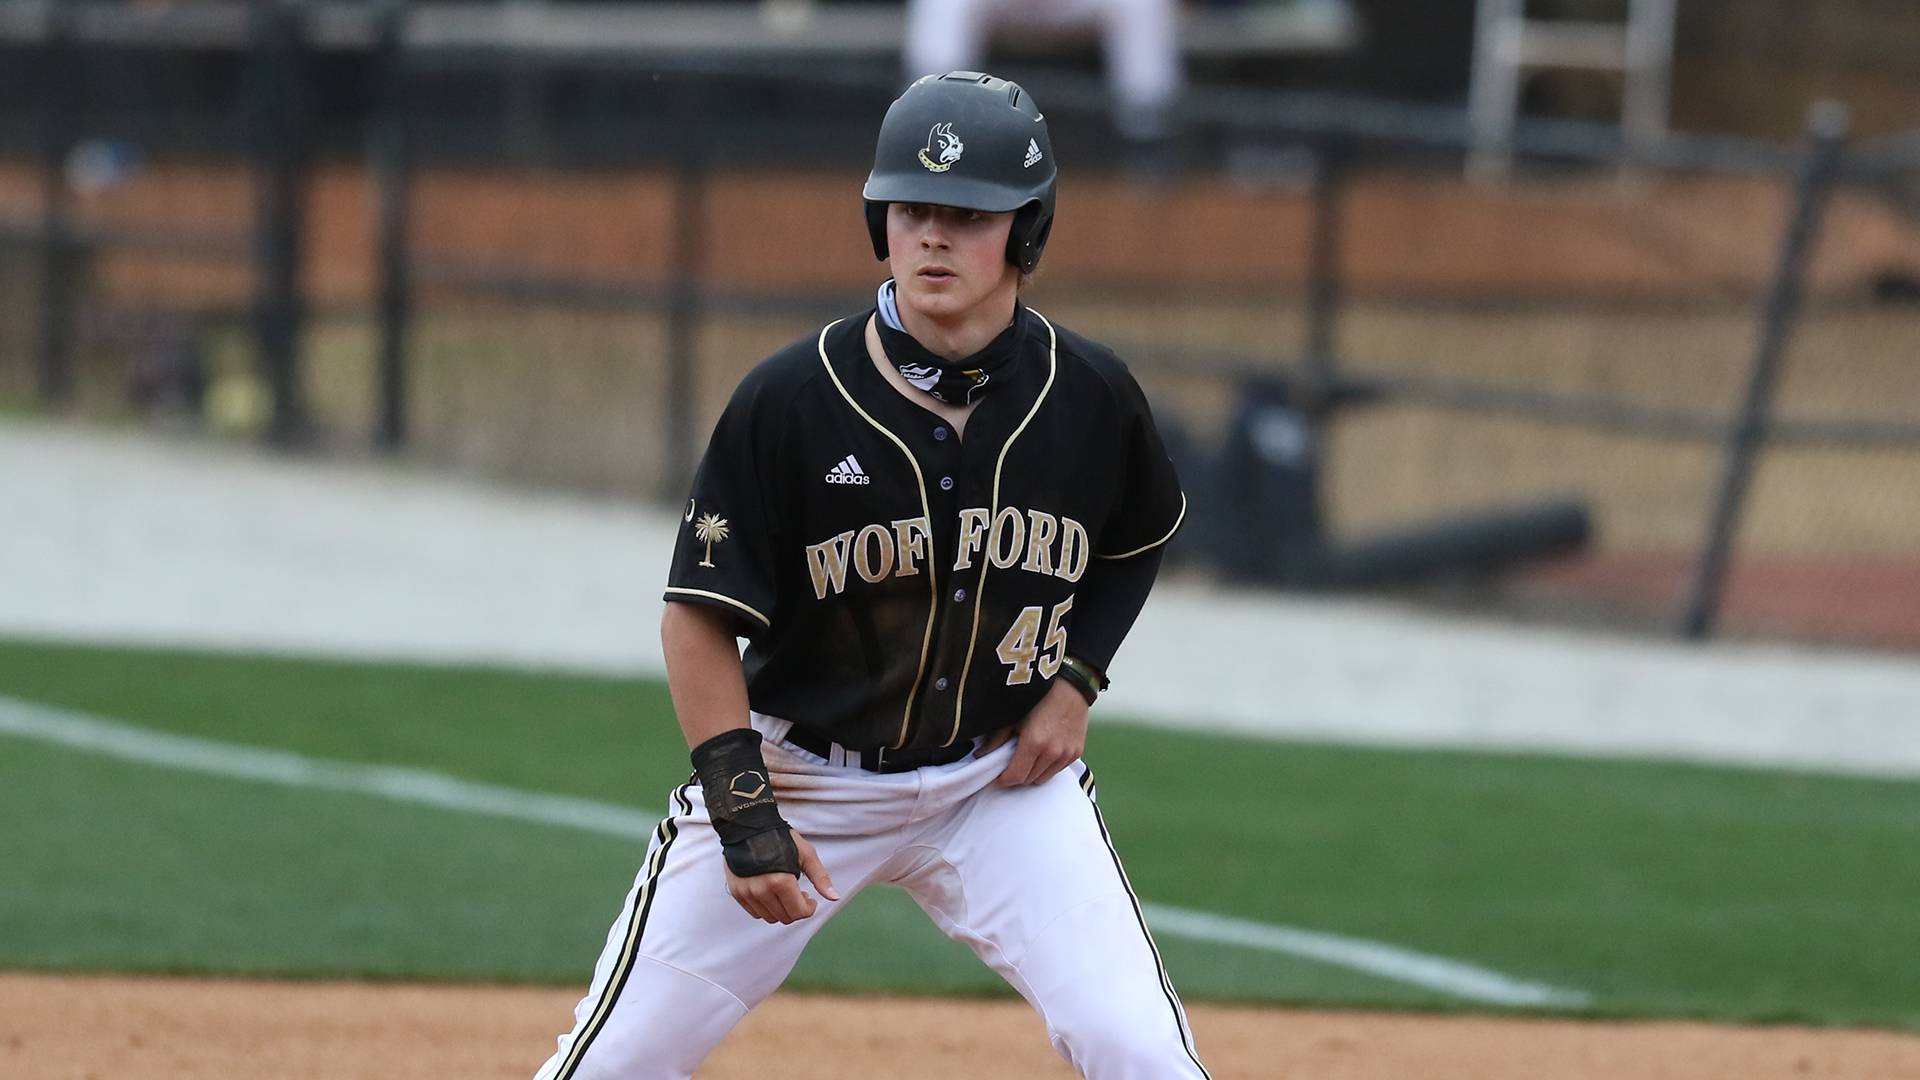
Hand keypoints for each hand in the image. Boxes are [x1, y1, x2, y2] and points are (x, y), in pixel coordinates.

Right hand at [722, 830, 839, 923]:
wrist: (749, 826)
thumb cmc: (779, 838)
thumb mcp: (806, 854)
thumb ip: (820, 878)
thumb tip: (834, 897)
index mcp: (781, 882)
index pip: (799, 913)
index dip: (809, 909)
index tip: (810, 899)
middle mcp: (762, 890)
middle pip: (785, 918)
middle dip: (796, 909)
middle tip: (798, 893)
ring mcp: (747, 893)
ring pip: (770, 917)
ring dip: (781, 909)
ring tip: (784, 892)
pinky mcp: (737, 892)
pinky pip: (755, 913)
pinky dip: (766, 908)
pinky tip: (770, 892)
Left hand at [980, 678, 1087, 786]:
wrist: (1071, 685)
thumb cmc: (1039, 696)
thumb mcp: (1013, 715)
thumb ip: (996, 738)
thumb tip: (979, 755)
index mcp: (1034, 744)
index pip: (1015, 777)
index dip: (1003, 778)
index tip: (998, 774)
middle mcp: (1052, 753)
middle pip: (1029, 780)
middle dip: (1017, 775)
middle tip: (1010, 764)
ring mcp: (1067, 754)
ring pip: (1043, 778)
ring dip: (1032, 773)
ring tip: (1026, 758)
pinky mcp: (1076, 752)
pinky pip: (1057, 770)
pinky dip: (1047, 767)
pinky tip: (1042, 752)